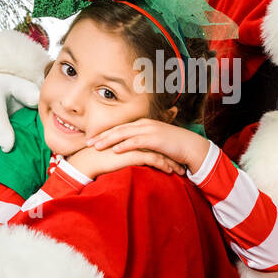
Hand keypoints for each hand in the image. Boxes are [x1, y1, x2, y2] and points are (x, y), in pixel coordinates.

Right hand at [65, 145, 185, 179]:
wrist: (90, 161)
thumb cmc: (100, 159)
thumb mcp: (118, 156)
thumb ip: (127, 155)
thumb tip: (136, 162)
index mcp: (133, 138)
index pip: (154, 144)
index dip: (165, 152)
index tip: (174, 160)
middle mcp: (137, 139)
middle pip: (160, 147)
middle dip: (172, 157)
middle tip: (182, 166)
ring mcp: (136, 145)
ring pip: (160, 153)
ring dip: (171, 163)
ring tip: (180, 171)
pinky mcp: (135, 153)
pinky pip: (154, 160)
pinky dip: (163, 165)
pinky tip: (170, 172)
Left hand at [86, 118, 210, 172]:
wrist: (191, 146)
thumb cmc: (172, 147)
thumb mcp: (154, 143)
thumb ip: (142, 145)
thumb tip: (130, 152)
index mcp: (142, 124)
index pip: (119, 128)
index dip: (104, 134)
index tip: (91, 140)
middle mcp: (144, 124)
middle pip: (118, 129)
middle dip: (101, 136)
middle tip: (86, 143)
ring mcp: (149, 130)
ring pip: (124, 134)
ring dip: (108, 140)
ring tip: (96, 147)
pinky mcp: (155, 138)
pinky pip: (136, 141)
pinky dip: (125, 145)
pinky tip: (115, 150)